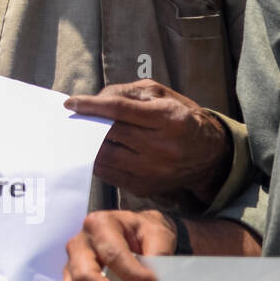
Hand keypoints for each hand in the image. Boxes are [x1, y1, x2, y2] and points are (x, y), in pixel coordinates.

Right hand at [55, 209, 177, 280]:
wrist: (133, 233)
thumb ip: (159, 248)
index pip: (112, 255)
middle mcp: (78, 246)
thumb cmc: (142, 233)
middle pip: (85, 278)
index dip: (134, 276)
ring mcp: (69, 268)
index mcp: (98, 226)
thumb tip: (153, 276)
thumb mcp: (156, 231)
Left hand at [65, 80, 229, 200]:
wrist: (209, 156)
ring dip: (88, 144)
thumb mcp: (161, 95)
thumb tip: (94, 101)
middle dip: (87, 124)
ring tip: (81, 134)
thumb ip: (126, 93)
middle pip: (110, 134)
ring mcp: (153, 172)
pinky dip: (97, 160)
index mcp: (169, 119)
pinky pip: (108, 174)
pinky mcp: (144, 188)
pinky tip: (95, 150)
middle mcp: (162, 148)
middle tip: (74, 119)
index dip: (91, 105)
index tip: (70, 103)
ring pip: (105, 156)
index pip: (120, 110)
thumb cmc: (180, 117)